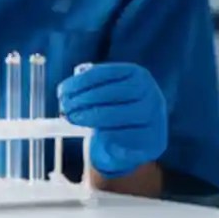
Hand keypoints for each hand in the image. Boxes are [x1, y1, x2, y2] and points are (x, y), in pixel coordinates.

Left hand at [57, 63, 166, 178]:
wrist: (137, 143)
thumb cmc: (116, 113)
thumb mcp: (107, 95)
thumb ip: (91, 88)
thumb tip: (67, 92)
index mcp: (139, 76)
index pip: (105, 73)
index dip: (80, 82)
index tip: (62, 91)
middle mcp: (152, 94)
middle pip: (110, 93)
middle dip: (82, 100)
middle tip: (65, 107)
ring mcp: (155, 119)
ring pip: (116, 116)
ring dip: (88, 117)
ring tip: (73, 119)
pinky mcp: (153, 142)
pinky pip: (123, 139)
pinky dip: (105, 137)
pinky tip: (95, 136)